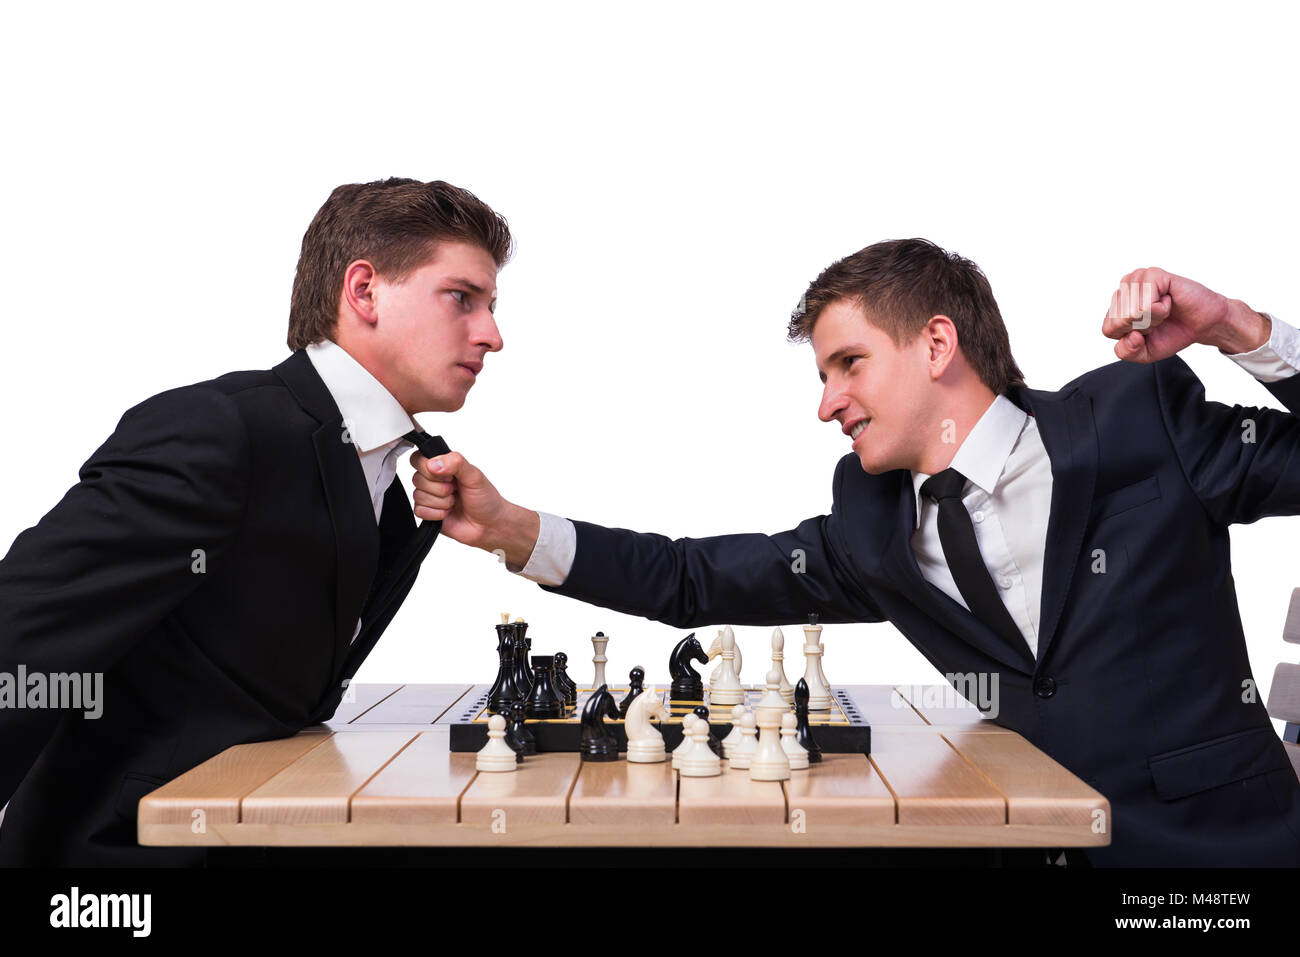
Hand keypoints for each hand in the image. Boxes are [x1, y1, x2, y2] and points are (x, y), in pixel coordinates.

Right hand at [410, 450, 539, 566]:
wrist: (490, 525)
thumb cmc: (486, 499)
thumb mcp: (475, 475)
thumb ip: (456, 463)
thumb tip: (433, 463)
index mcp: (444, 466)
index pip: (419, 459)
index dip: (429, 468)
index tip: (447, 475)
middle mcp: (434, 480)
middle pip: (417, 478)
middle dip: (440, 488)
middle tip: (455, 490)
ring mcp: (430, 497)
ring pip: (418, 496)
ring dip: (441, 502)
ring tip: (454, 502)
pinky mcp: (428, 513)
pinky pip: (419, 511)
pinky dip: (436, 513)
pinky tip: (448, 513)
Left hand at [1102, 267, 1269, 361]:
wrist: (1204, 325)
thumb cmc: (1173, 332)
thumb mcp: (1143, 353)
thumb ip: (1126, 352)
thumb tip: (1131, 336)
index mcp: (1118, 304)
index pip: (1109, 329)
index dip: (1131, 337)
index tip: (1148, 329)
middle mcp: (1125, 288)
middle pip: (1119, 322)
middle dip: (1143, 327)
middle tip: (1159, 318)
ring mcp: (1137, 278)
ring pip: (1132, 314)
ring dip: (1153, 318)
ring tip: (1164, 310)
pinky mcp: (1153, 275)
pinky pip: (1146, 305)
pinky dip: (1161, 311)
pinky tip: (1168, 302)